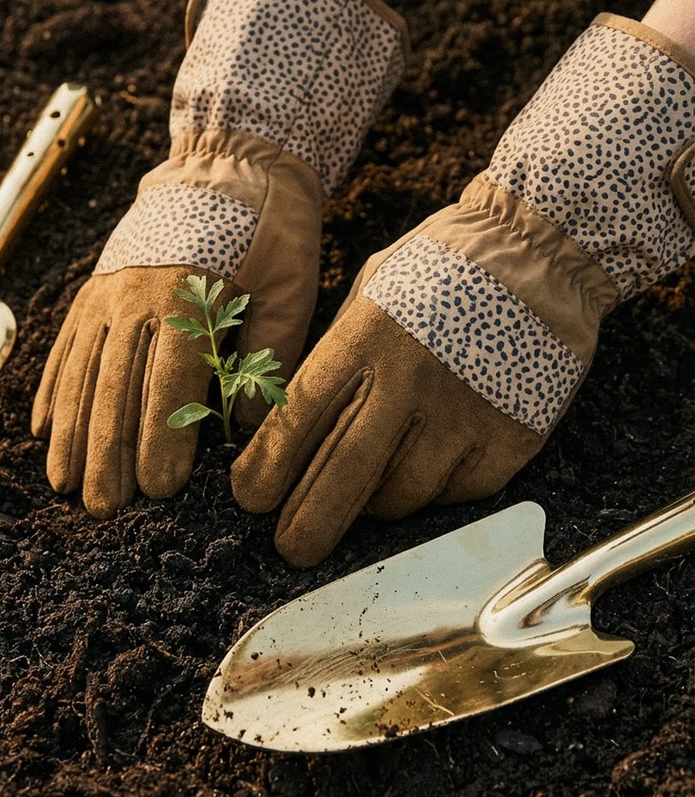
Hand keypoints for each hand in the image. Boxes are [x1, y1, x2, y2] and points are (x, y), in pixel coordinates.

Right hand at [31, 0, 405, 517]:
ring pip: (83, 372)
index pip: (170, 382)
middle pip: (116, 387)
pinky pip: (67, 344)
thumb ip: (271, 356)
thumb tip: (249, 426)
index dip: (162, 438)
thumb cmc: (275, 231)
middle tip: (104, 506)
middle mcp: (138, 295)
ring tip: (65, 481)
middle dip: (108, 452)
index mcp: (191, 298)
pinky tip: (45, 426)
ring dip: (72, 432)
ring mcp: (110, 290)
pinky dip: (54, 387)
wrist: (235, 160)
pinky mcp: (97, 287)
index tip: (159, 487)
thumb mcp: (293, 288)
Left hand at [232, 13, 694, 565]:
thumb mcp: (375, 285)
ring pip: (400, 496)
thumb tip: (296, 417)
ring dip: (373, 505)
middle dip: (307, 523)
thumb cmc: (447, 265)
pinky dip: (433, 493)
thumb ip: (339, 350)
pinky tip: (428, 469)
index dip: (268, 467)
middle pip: (344, 475)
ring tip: (366, 492)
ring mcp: (466, 414)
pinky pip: (456, 494)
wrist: (545, 250)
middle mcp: (411, 380)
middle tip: (292, 546)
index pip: (300, 419)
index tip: (251, 496)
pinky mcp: (511, 439)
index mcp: (367, 337)